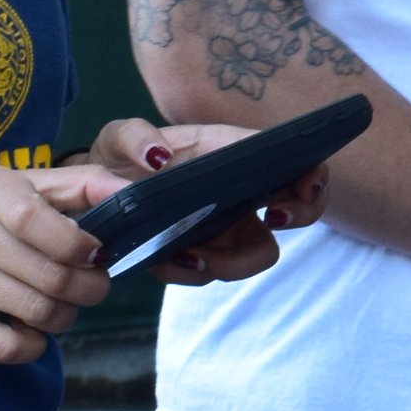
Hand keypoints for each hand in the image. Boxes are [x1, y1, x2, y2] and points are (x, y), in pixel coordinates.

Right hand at [0, 165, 111, 365]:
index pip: (51, 227)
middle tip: (91, 283)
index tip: (96, 252)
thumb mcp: (1, 180)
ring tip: (62, 304)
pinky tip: (32, 330)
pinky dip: (33, 345)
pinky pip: (6, 347)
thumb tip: (130, 188)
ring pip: (40, 313)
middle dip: (91, 288)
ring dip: (66, 315)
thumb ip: (69, 184)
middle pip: (57, 278)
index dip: (88, 247)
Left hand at [80, 119, 326, 283]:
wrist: (97, 192)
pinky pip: (209, 274)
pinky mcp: (202, 256)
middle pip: (297, 211)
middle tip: (270, 220)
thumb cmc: (122, 156)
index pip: (296, 162)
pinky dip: (190, 273)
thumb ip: (134, 136)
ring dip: (231, 261)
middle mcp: (241, 193)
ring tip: (190, 256)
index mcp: (235, 155)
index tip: (299, 189)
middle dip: (296, 219)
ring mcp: (226, 228)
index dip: (313, 177)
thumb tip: (158, 157)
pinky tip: (163, 261)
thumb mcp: (119, 136)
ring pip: (255, 255)